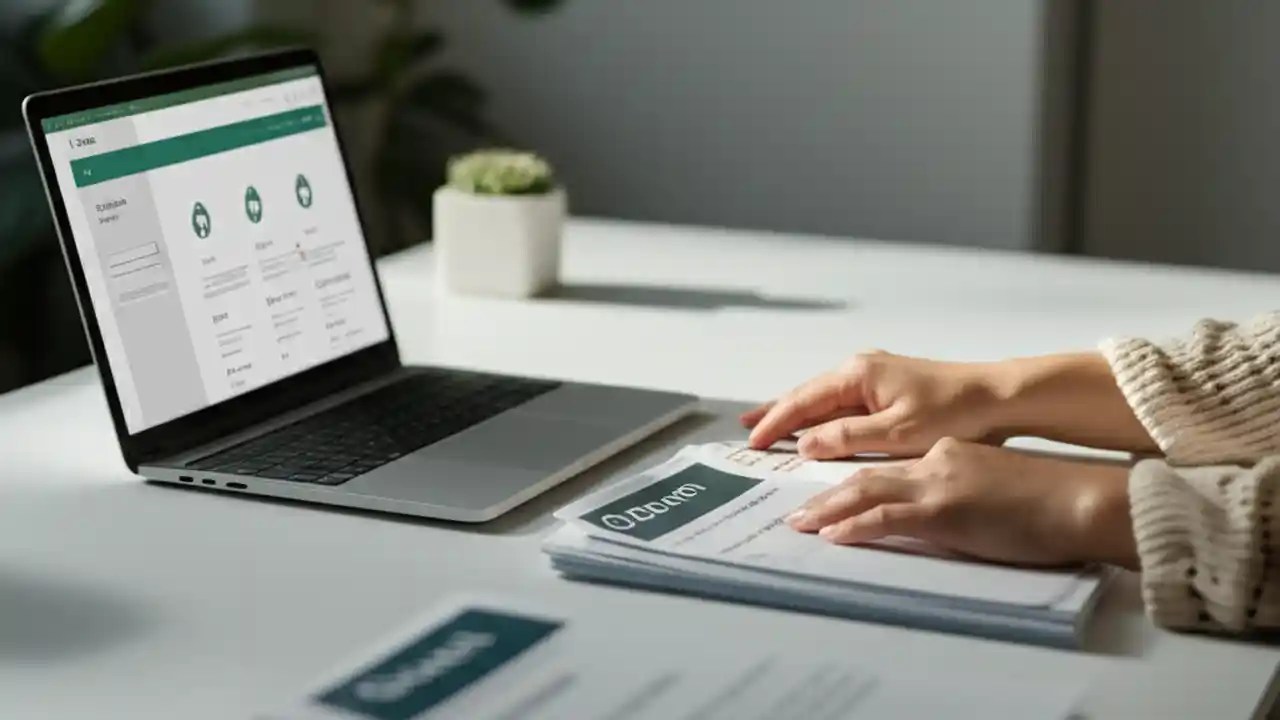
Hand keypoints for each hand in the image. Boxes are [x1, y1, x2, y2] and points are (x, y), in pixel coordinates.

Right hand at [743, 351, 1006, 458]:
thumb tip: (804, 443)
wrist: (997, 397)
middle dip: (776, 413)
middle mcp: (861, 368)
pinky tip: (815, 423)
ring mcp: (875, 375)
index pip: (803, 401)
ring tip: (767, 423)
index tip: (753, 441)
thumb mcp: (896, 433)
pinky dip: (821, 414)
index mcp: (857, 374)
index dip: (775, 422)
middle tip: (746, 427)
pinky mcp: (888, 387)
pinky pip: (842, 402)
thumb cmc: (952, 413)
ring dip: (796, 414)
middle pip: (807, 394)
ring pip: (823, 398)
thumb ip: (846, 438)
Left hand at [787, 438, 1138, 567]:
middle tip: (796, 512)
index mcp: (948, 453)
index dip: (854, 479)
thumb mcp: (993, 487)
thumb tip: (941, 513)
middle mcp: (935, 461)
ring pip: (865, 491)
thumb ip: (960, 492)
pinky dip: (855, 525)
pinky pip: (885, 516)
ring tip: (800, 524)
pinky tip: (833, 536)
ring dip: (827, 510)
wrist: (1078, 500)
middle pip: (866, 474)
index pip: (889, 466)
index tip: (830, 494)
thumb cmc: (1047, 501)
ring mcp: (936, 483)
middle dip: (826, 493)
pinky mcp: (942, 510)